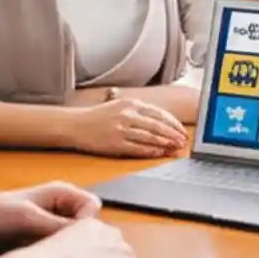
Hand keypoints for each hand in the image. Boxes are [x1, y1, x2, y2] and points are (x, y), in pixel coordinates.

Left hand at [0, 182, 101, 245]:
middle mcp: (61, 204)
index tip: (74, 237)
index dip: (87, 222)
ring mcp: (53, 219)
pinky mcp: (44, 233)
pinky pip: (60, 243)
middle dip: (77, 236)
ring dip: (64, 244)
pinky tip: (41, 253)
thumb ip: (57, 225)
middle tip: (60, 245)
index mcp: (62, 191)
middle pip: (86, 222)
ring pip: (73, 235)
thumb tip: (82, 236)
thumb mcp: (29, 219)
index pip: (92, 206)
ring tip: (45, 246)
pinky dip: (55, 250)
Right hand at [72, 98, 186, 157]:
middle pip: (157, 126)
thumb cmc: (98, 117)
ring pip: (150, 137)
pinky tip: (159, 153)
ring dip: (165, 144)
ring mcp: (121, 129)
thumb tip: (162, 123)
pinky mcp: (115, 144)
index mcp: (131, 104)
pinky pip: (138, 149)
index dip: (173, 123)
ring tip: (175, 148)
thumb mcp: (120, 106)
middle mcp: (127, 115)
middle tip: (183, 141)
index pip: (159, 113)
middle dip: (173, 135)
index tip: (182, 130)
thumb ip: (139, 112)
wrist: (75, 125)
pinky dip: (151, 151)